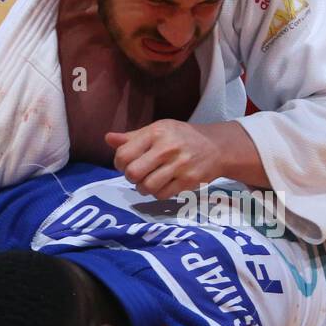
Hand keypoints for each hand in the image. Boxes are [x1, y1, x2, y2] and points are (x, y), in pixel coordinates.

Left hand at [106, 120, 264, 197]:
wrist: (217, 147)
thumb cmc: (182, 137)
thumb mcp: (158, 130)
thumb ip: (132, 137)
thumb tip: (108, 139)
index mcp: (156, 132)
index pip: (124, 154)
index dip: (119, 164)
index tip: (125, 164)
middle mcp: (167, 148)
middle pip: (133, 173)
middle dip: (131, 177)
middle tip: (137, 175)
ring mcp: (179, 165)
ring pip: (147, 187)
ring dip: (143, 188)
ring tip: (149, 181)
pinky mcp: (188, 181)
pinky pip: (162, 195)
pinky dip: (158, 193)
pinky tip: (162, 185)